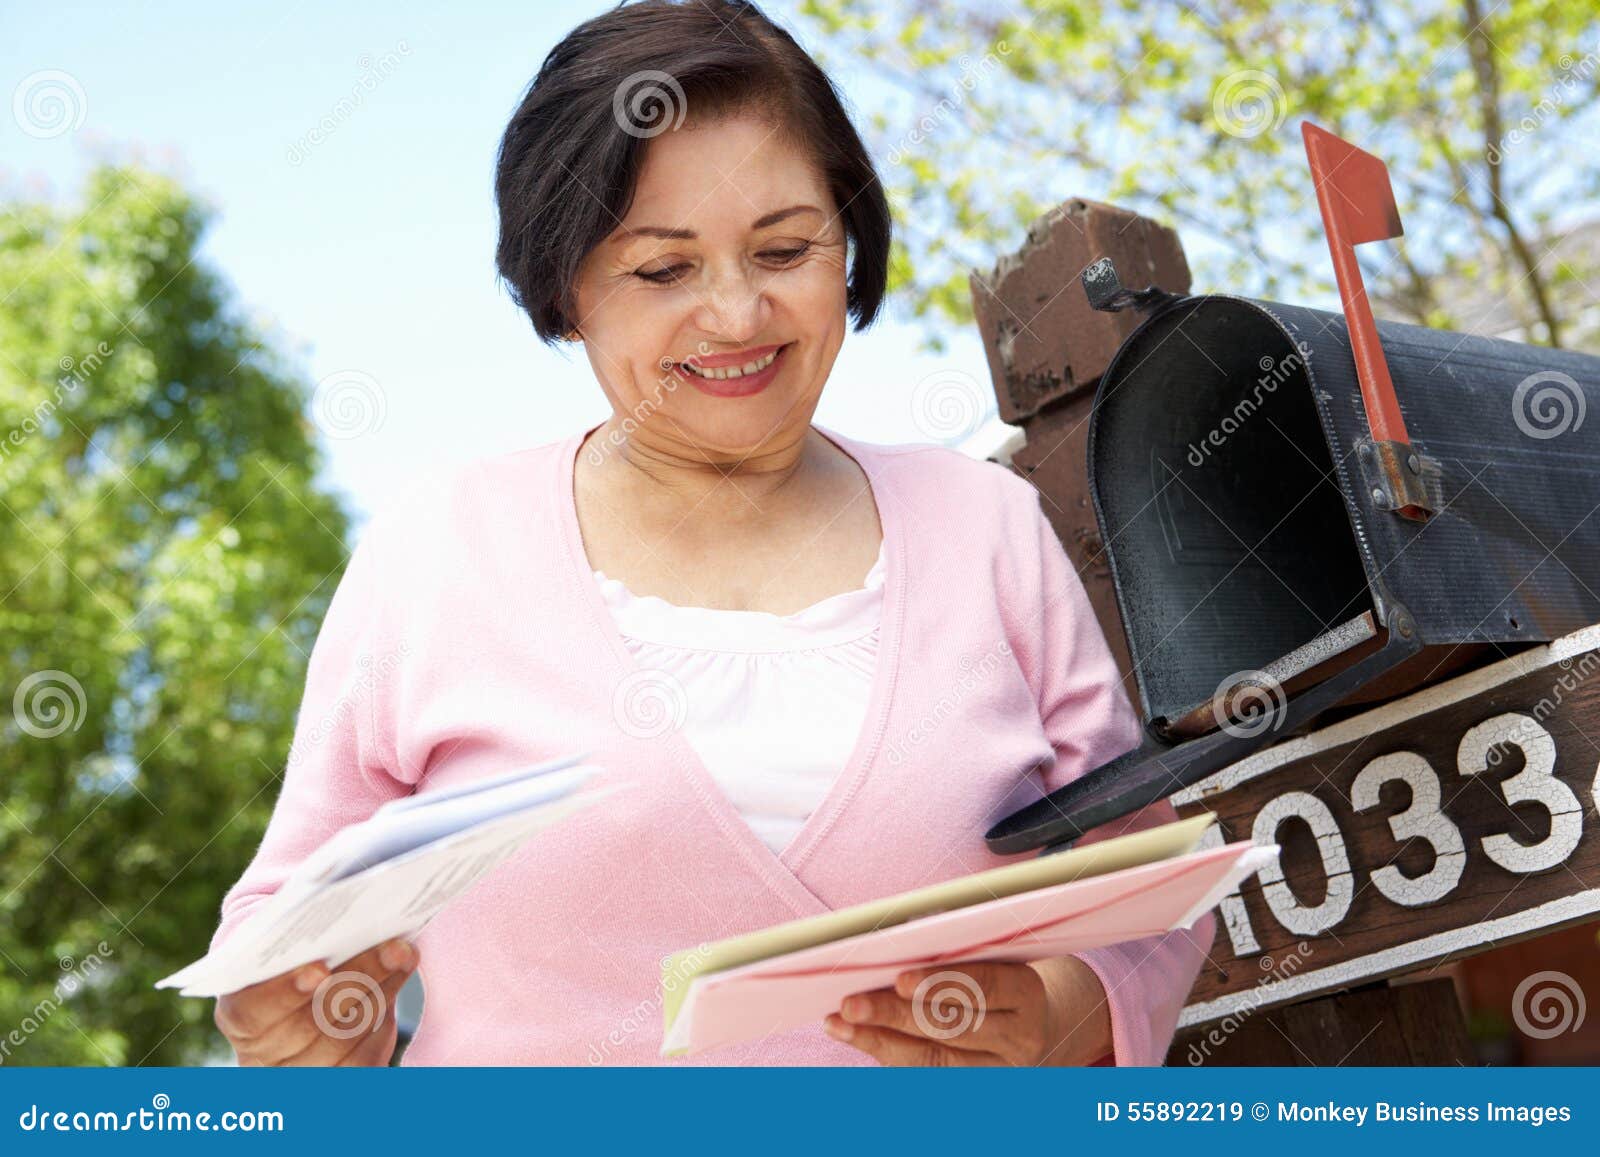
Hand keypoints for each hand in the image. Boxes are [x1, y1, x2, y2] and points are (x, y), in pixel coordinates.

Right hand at [212, 937, 419, 1065]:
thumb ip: (297, 930)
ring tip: (405, 952)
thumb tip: (340, 890)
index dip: (284, 991)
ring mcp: (304, 1070)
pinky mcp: (342, 1077)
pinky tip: (401, 974)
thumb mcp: (279, 944)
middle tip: (394, 947)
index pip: (254, 1009)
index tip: (318, 969)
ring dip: (383, 989)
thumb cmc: (286, 959)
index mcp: (239, 1014)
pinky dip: (389, 1013)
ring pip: (348, 1036)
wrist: (297, 996)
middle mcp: (265, 1051)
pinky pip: (369, 1056)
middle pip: (314, 1022)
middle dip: (358, 979)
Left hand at [822, 958, 1111, 1065]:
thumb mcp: (994, 955)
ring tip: (839, 1021)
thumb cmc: (1001, 976)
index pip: (984, 986)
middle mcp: (1019, 1037)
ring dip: (878, 1038)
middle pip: (952, 1026)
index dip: (940, 982)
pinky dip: (884, 1052)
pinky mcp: (977, 1088)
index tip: (899, 979)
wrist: (1039, 1026)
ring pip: (934, 1058)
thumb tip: (894, 938)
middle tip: (850, 1002)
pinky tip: (854, 1035)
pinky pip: (925, 1074)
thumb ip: (956, 949)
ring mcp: (999, 1070)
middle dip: (895, 1015)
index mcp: (1027, 992)